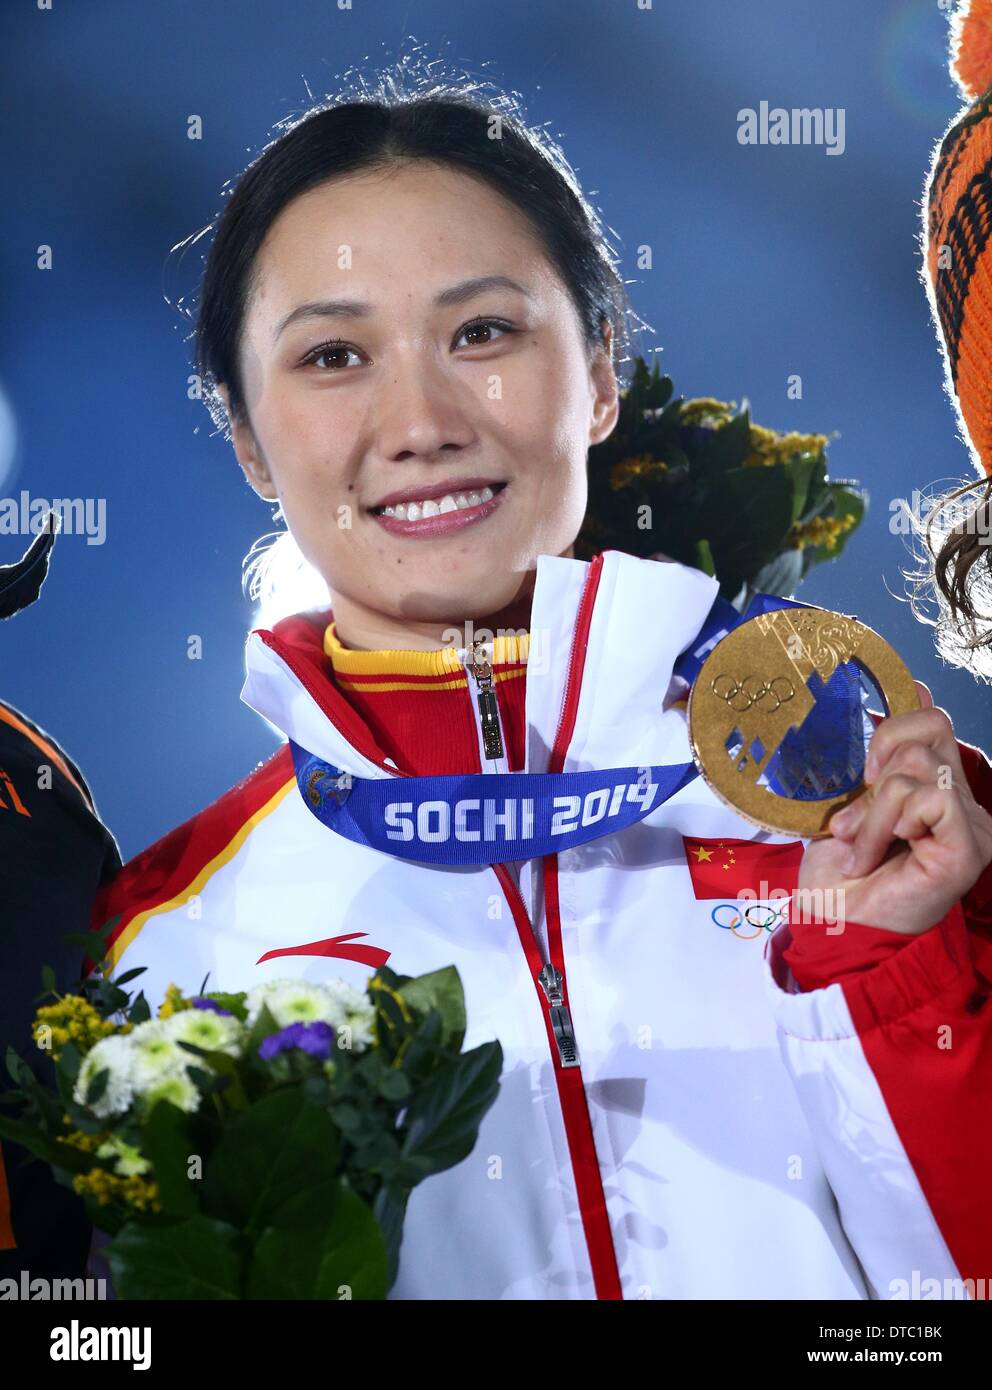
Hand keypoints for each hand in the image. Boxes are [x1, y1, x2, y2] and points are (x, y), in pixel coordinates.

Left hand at [797, 683, 991, 935]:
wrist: (833, 924)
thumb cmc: (840, 871)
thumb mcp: (854, 797)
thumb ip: (884, 754)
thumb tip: (916, 684)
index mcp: (940, 788)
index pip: (934, 720)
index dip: (894, 728)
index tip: (863, 770)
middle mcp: (966, 803)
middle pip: (928, 729)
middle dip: (875, 771)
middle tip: (853, 820)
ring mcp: (973, 826)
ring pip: (918, 766)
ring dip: (870, 809)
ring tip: (858, 846)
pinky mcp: (970, 847)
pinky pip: (928, 797)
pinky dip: (885, 822)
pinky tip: (875, 854)